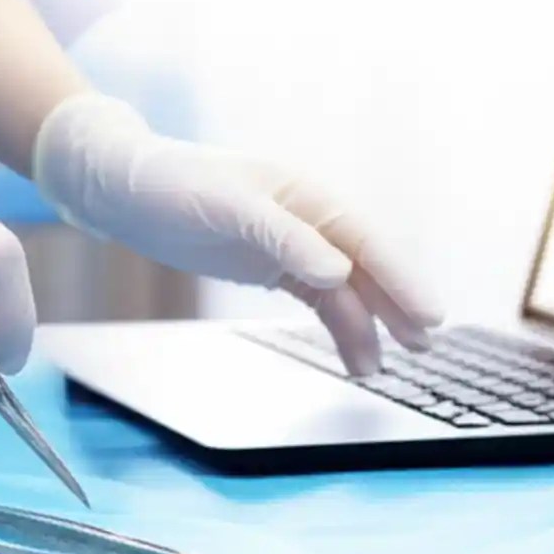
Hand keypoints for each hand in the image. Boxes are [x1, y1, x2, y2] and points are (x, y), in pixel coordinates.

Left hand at [33, 94, 442, 374]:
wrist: (123, 190)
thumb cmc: (173, 186)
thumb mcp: (227, 207)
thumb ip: (283, 238)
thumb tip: (338, 270)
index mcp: (306, 195)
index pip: (366, 240)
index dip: (401, 278)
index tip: (430, 314)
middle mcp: (308, 219)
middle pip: (366, 266)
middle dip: (396, 305)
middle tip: (427, 346)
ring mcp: (291, 244)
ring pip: (344, 289)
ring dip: (366, 325)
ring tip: (383, 367)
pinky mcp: (271, 265)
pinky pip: (318, 300)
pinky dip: (337, 327)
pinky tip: (353, 356)